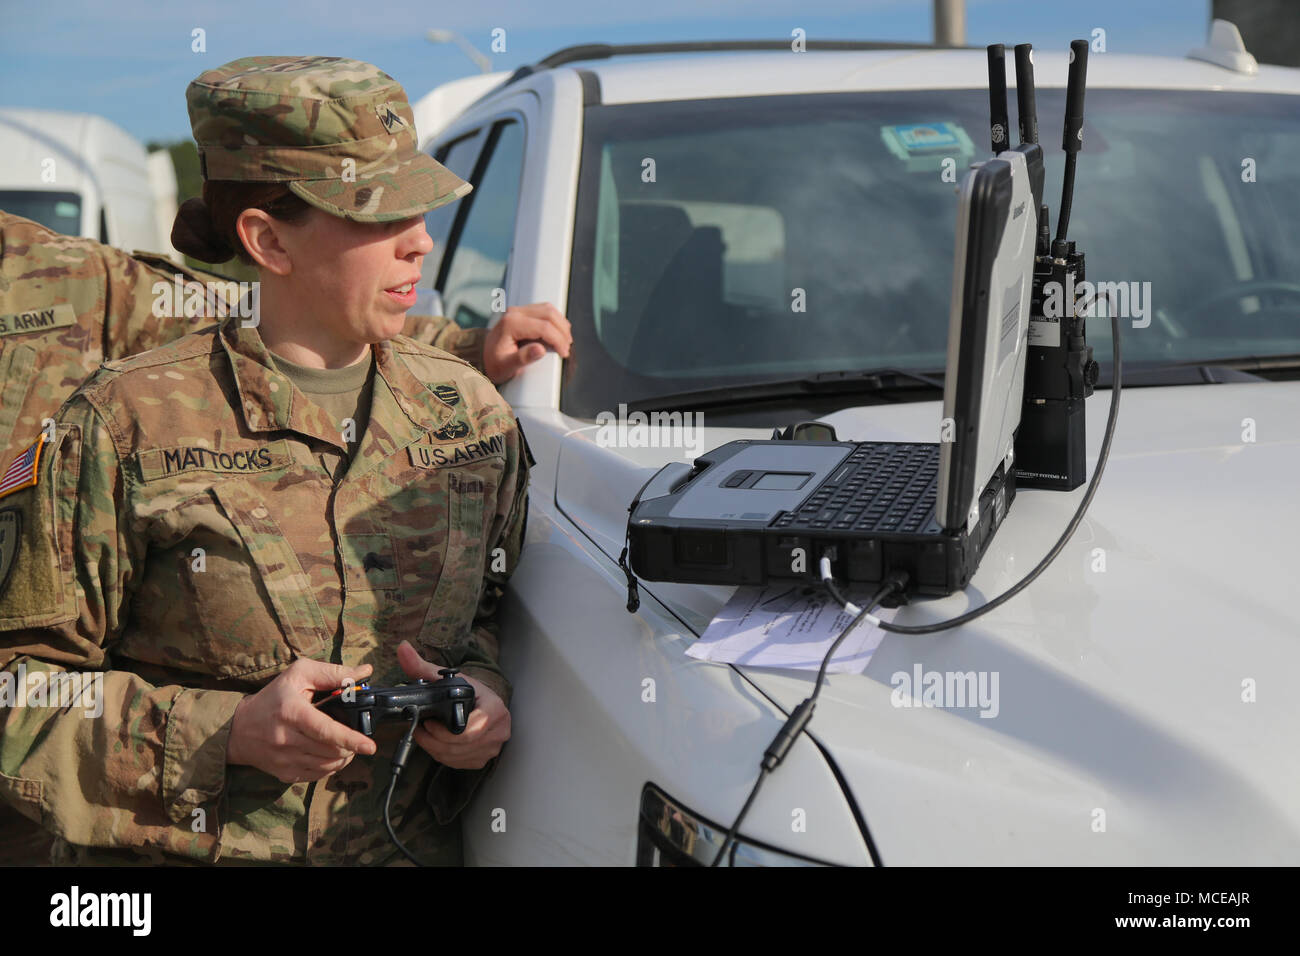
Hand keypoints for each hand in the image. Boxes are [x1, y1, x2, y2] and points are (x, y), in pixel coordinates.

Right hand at [227, 659, 376, 782]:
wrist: (239, 729)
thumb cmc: (273, 697)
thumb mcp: (299, 675)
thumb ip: (333, 673)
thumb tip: (365, 672)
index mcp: (291, 712)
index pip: (325, 731)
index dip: (350, 739)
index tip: (369, 745)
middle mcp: (286, 739)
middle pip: (330, 751)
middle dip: (351, 746)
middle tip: (357, 737)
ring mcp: (284, 760)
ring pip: (327, 765)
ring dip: (344, 757)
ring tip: (346, 745)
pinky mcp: (284, 773)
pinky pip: (317, 775)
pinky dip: (331, 766)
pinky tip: (332, 754)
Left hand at [396, 640, 509, 769]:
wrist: (485, 703)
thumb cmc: (469, 691)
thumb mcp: (448, 678)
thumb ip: (422, 667)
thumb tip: (403, 648)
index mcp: (494, 709)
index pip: (471, 729)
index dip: (445, 732)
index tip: (429, 723)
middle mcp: (498, 730)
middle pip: (461, 746)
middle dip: (435, 741)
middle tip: (420, 730)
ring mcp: (493, 747)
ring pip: (458, 757)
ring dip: (436, 750)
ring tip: (425, 736)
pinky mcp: (484, 758)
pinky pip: (460, 763)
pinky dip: (445, 756)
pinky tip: (437, 745)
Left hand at [483, 302, 571, 383]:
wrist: (482, 357)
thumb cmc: (494, 364)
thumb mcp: (506, 367)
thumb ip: (523, 358)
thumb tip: (541, 350)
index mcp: (511, 324)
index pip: (544, 326)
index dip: (558, 340)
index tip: (564, 353)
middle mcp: (514, 313)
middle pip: (549, 314)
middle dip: (562, 331)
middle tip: (566, 348)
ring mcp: (518, 310)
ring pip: (548, 309)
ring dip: (561, 324)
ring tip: (565, 341)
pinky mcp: (522, 312)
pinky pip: (544, 310)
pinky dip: (555, 320)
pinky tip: (558, 333)